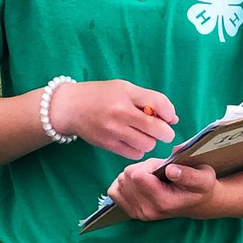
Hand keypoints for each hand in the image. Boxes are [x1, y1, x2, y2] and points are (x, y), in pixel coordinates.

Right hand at [49, 81, 176, 157]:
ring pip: (148, 145)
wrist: (70, 107)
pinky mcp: (108, 144)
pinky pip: (134, 154)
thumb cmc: (101, 95)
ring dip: (150, 141)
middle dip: (165, 132)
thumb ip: (148, 100)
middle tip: (160, 130)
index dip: (169, 112)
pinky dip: (138, 149)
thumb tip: (172, 119)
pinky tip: (131, 141)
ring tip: (141, 134)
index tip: (167, 116)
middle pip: (158, 130)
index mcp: (126, 94)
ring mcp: (113, 130)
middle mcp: (120, 112)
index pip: (160, 104)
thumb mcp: (124, 88)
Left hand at [106, 157, 217, 220]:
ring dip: (133, 175)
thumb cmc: (201, 187)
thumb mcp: (204, 177)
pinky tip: (140, 183)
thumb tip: (170, 170)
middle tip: (159, 172)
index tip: (163, 167)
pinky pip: (114, 191)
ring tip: (153, 178)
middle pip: (127, 177)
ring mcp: (139, 213)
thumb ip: (189, 174)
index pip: (137, 176)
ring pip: (120, 181)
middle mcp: (148, 211)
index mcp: (163, 202)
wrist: (198, 203)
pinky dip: (124, 183)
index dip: (148, 165)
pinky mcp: (132, 212)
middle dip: (141, 168)